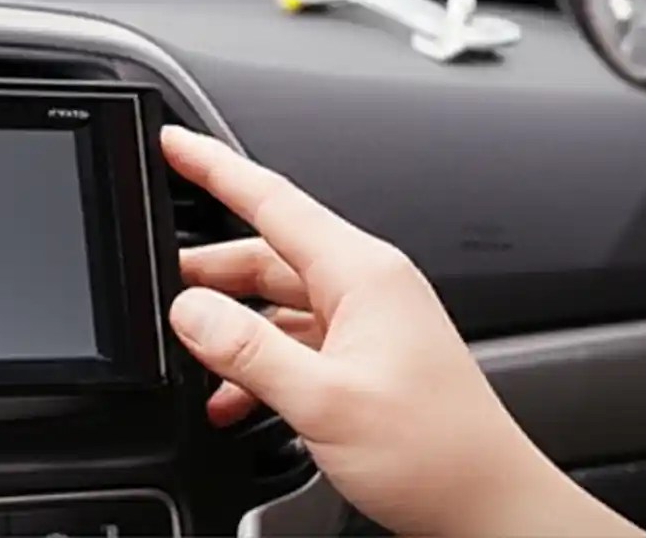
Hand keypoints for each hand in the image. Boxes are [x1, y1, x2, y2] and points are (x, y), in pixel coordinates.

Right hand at [161, 126, 642, 536]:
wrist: (489, 509)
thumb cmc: (436, 454)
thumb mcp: (325, 399)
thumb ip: (249, 350)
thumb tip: (191, 311)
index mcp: (363, 274)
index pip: (273, 200)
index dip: (215, 168)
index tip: (173, 144)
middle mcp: (365, 288)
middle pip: (265, 254)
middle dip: (207, 271)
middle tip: (156, 285)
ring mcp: (366, 323)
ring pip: (276, 303)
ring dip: (232, 331)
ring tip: (190, 356)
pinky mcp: (363, 359)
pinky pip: (294, 343)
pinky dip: (257, 365)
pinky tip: (232, 399)